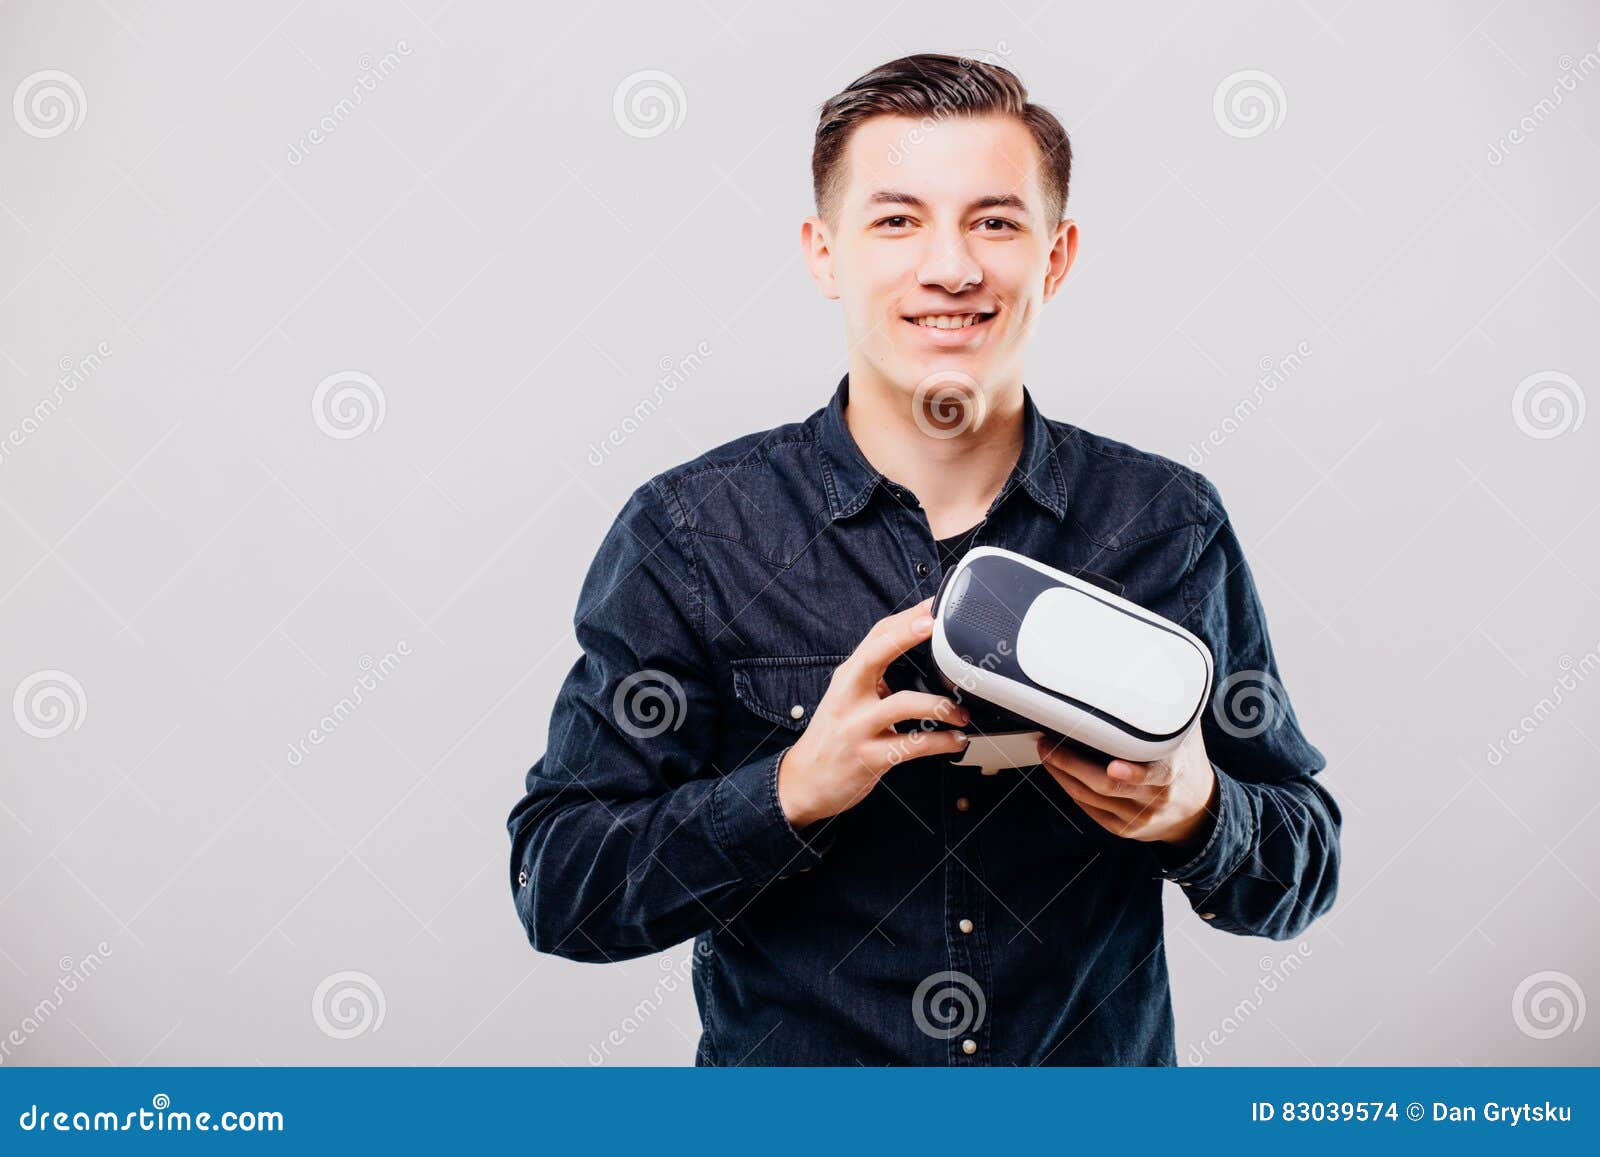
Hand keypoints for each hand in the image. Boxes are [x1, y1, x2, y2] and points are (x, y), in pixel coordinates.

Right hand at [777, 597, 969, 827]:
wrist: (803, 781)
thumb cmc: (831, 738)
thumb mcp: (847, 699)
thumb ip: (875, 678)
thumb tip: (912, 661)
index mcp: (848, 679)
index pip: (875, 637)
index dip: (904, 618)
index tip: (931, 605)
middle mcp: (849, 697)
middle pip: (876, 654)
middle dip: (906, 636)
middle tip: (936, 626)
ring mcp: (858, 726)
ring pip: (903, 705)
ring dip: (940, 706)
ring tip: (961, 712)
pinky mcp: (869, 757)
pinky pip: (911, 746)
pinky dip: (940, 742)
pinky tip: (955, 740)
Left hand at [1035, 723, 1216, 849]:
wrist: (1197, 809)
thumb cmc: (1185, 763)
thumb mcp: (1186, 736)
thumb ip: (1170, 712)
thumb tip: (1151, 671)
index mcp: (1172, 773)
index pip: (1153, 774)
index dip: (1132, 772)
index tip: (1113, 765)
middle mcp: (1155, 798)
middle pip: (1108, 786)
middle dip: (1072, 764)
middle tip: (1049, 742)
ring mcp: (1138, 817)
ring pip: (1091, 798)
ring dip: (1063, 775)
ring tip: (1047, 752)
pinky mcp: (1123, 828)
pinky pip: (1090, 810)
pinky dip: (1071, 790)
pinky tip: (1059, 772)